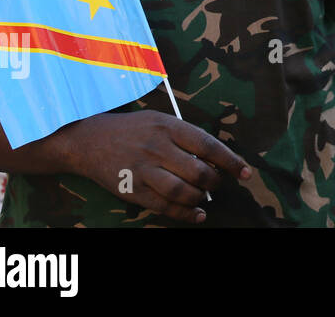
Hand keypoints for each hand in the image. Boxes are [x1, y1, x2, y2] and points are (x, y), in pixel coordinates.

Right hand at [62, 110, 249, 223]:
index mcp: (169, 127)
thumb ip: (186, 136)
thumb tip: (214, 158)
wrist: (89, 141)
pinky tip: (196, 214)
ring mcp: (144, 170)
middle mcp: (158, 148)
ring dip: (200, 198)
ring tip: (204, 197)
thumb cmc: (132, 129)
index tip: (246, 173)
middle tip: (218, 183)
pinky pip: (164, 206)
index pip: (208, 146)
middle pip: (198, 172)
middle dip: (215, 182)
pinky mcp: (133, 190)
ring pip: (182, 191)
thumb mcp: (160, 120)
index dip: (231, 162)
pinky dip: (184, 213)